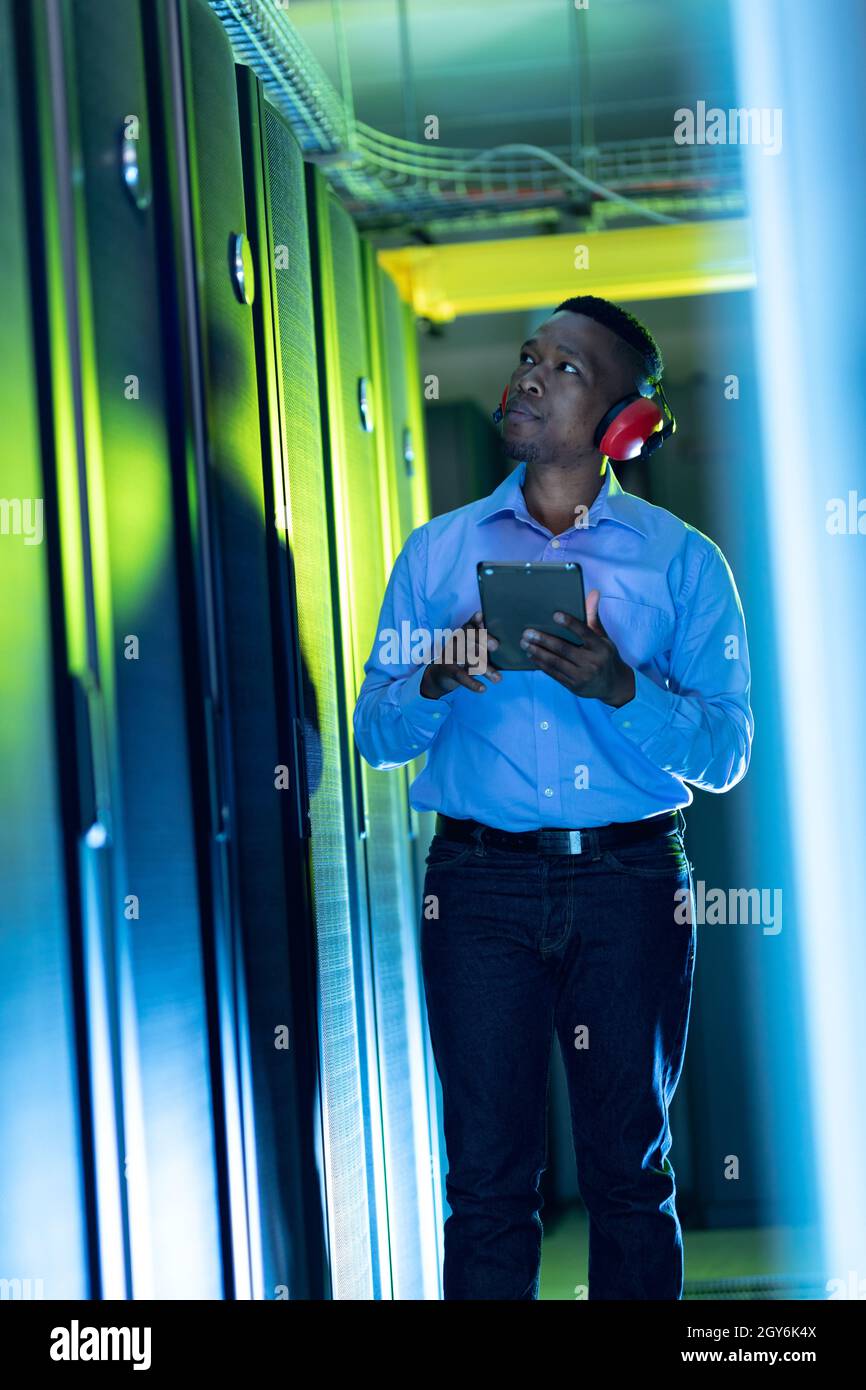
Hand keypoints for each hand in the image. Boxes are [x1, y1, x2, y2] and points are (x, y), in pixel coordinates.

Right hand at [420, 610, 501, 697]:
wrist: (440, 675)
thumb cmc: (463, 658)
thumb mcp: (472, 648)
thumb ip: (484, 642)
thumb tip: (500, 642)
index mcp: (462, 634)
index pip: (469, 625)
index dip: (475, 620)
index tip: (482, 615)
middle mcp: (455, 642)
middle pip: (468, 637)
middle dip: (482, 639)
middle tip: (496, 646)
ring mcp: (450, 655)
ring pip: (469, 659)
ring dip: (485, 669)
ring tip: (498, 679)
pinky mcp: (447, 670)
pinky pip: (461, 676)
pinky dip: (472, 683)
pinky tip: (483, 689)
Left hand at [519, 588, 635, 706]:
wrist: (613, 685)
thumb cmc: (605, 655)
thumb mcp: (603, 637)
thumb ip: (593, 617)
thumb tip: (594, 593)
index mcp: (601, 647)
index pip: (584, 632)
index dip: (570, 623)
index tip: (554, 614)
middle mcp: (593, 662)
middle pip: (564, 649)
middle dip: (544, 640)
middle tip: (527, 632)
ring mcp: (583, 676)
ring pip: (556, 662)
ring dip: (538, 652)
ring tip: (525, 643)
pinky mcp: (574, 686)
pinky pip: (554, 674)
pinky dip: (541, 664)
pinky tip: (532, 656)